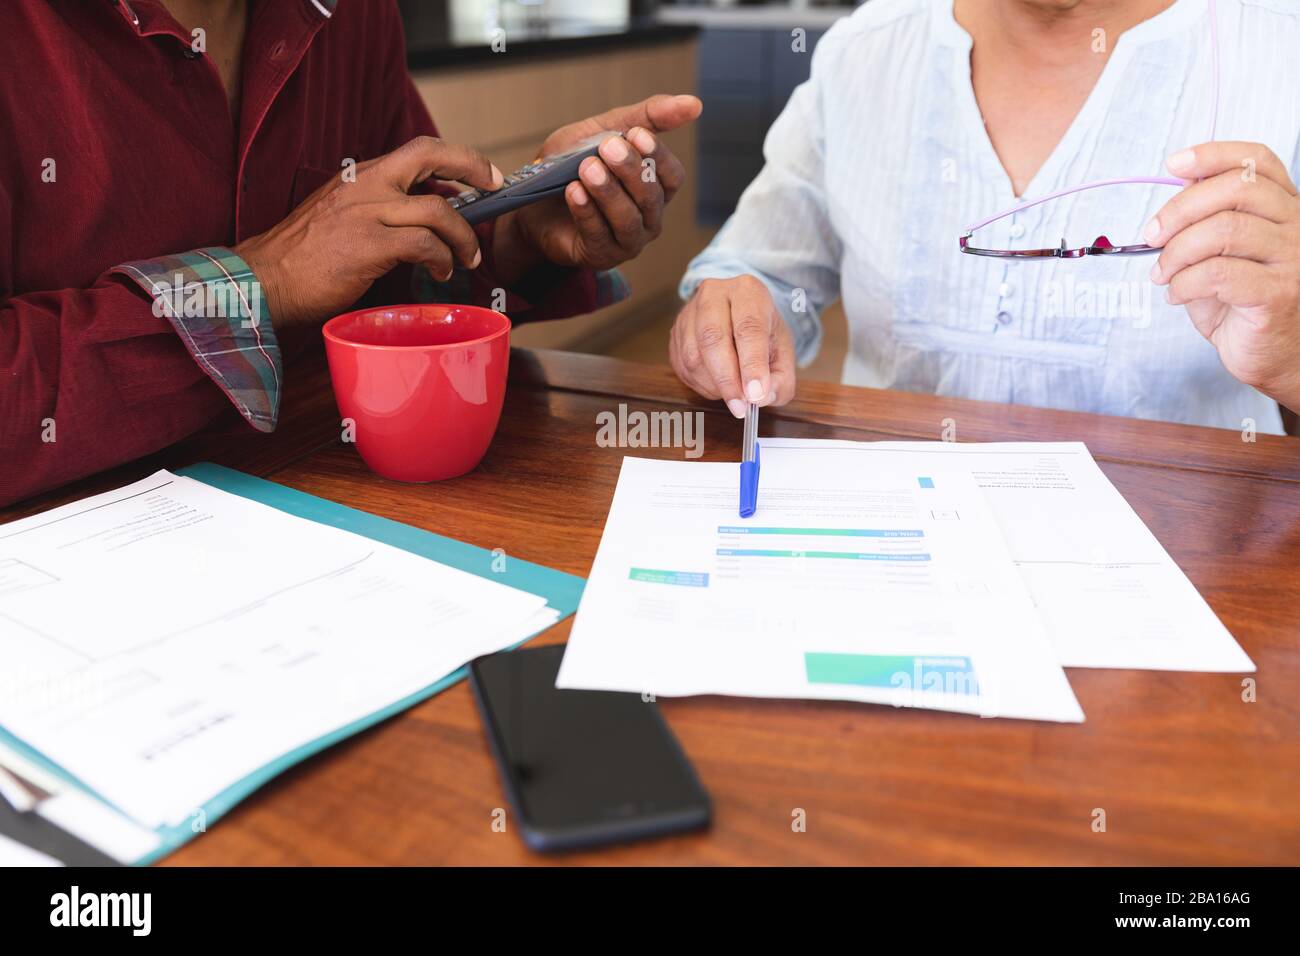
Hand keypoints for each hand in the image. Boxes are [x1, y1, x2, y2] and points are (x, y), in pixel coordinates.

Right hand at [235, 136, 502, 328]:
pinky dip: (441, 259)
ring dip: (462, 237)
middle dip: (472, 167)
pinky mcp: (368, 244)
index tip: (483, 175)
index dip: (458, 157)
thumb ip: (380, 210)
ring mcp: (366, 212)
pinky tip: (439, 272)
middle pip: (430, 155)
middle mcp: (365, 184)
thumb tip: (429, 213)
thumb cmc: (303, 259)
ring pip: (437, 210)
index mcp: (359, 176)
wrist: (263, 280)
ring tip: (465, 259)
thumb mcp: (342, 217)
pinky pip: (424, 244)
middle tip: (493, 190)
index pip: (418, 150)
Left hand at [493, 94, 701, 282]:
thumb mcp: (602, 131)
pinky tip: (574, 192)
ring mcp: (627, 241)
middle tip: (607, 146)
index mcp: (654, 189)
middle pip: (651, 197)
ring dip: (608, 191)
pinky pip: (599, 235)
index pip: (672, 176)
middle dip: (630, 169)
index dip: (658, 155)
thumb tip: (695, 104)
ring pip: (628, 219)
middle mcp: (648, 218)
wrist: (530, 203)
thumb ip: (645, 118)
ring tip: (586, 169)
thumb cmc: (570, 166)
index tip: (636, 133)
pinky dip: (587, 211)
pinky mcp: (600, 256)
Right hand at [669, 276, 796, 417]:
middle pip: (713, 338)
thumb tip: (760, 397)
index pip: (749, 328)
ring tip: (733, 394)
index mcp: (748, 291)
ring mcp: (689, 312)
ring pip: (693, 356)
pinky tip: (717, 385)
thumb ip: (780, 379)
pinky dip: (701, 384)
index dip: (752, 365)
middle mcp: (714, 294)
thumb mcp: (784, 353)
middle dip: (727, 380)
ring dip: (714, 385)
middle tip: (740, 407)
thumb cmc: (763, 333)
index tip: (755, 394)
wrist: (739, 315)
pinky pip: (682, 366)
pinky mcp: (675, 332)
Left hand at [1147, 142, 1299, 410]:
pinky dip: (1184, 282)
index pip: (1258, 163)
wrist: (1276, 357)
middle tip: (1153, 235)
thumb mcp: (1220, 257)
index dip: (1215, 155)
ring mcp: (1292, 260)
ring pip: (1224, 230)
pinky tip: (1176, 295)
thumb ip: (1205, 225)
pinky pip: (1218, 274)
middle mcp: (1296, 228)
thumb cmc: (1244, 307)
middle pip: (1238, 189)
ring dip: (1177, 252)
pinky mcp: (1278, 294)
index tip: (1174, 164)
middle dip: (1181, 207)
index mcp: (1284, 211)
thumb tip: (1170, 199)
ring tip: (1163, 274)